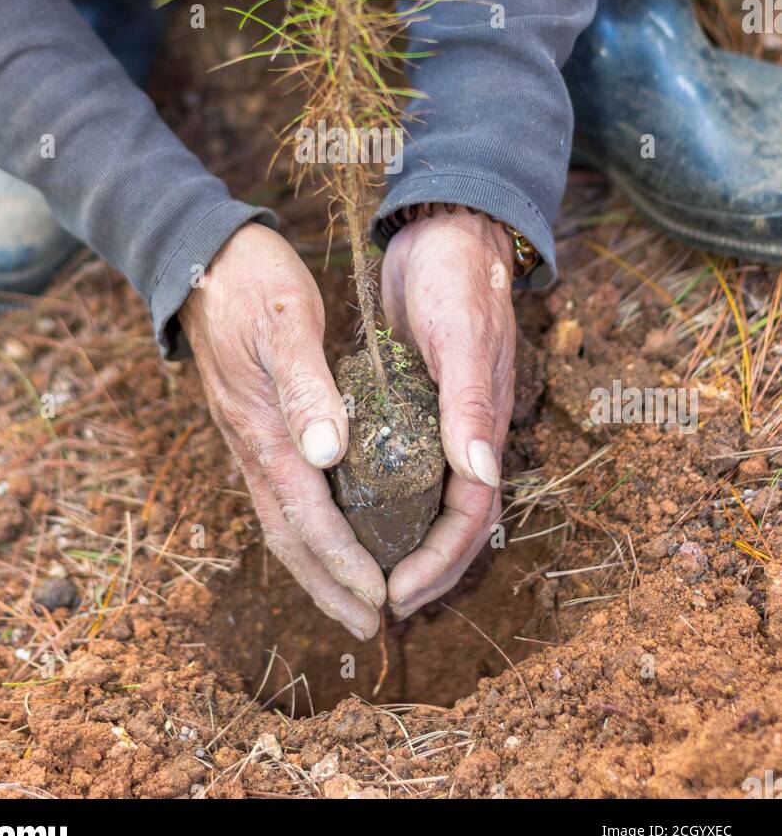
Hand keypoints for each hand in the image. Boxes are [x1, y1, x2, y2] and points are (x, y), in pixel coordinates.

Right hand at [180, 222, 384, 639]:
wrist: (201, 256)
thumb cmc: (252, 281)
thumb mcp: (287, 319)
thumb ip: (306, 385)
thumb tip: (328, 455)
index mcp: (262, 427)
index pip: (306, 515)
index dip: (342, 562)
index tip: (377, 600)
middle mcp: (251, 444)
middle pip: (288, 535)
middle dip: (329, 585)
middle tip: (370, 625)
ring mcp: (248, 437)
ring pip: (282, 520)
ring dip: (317, 565)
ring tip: (354, 599)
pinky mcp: (252, 424)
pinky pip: (280, 494)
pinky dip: (308, 528)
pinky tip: (331, 532)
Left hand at [381, 207, 515, 618]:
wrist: (446, 230)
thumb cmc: (459, 279)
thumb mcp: (464, 338)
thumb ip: (472, 403)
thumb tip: (482, 475)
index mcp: (485, 426)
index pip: (471, 517)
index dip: (438, 561)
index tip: (397, 593)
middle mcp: (467, 433)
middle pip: (453, 523)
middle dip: (422, 570)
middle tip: (378, 605)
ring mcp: (442, 420)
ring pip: (428, 502)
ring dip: (403, 544)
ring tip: (364, 577)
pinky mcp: (415, 403)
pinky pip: (404, 468)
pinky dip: (384, 500)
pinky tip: (351, 513)